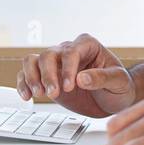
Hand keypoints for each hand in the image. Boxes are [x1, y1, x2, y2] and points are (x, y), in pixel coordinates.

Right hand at [18, 33, 135, 117]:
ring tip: (38, 94)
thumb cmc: (119, 86)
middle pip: (48, 55)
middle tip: (53, 94)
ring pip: (33, 61)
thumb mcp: (118, 82)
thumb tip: (81, 78)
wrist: (113, 99)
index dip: (67, 69)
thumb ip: (101, 78)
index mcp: (88, 45)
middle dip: (48, 75)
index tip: (70, 87)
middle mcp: (69, 50)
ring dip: (32, 77)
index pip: (71, 52)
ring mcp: (56, 63)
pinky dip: (24, 83)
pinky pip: (28, 73)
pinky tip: (26, 96)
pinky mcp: (47, 77)